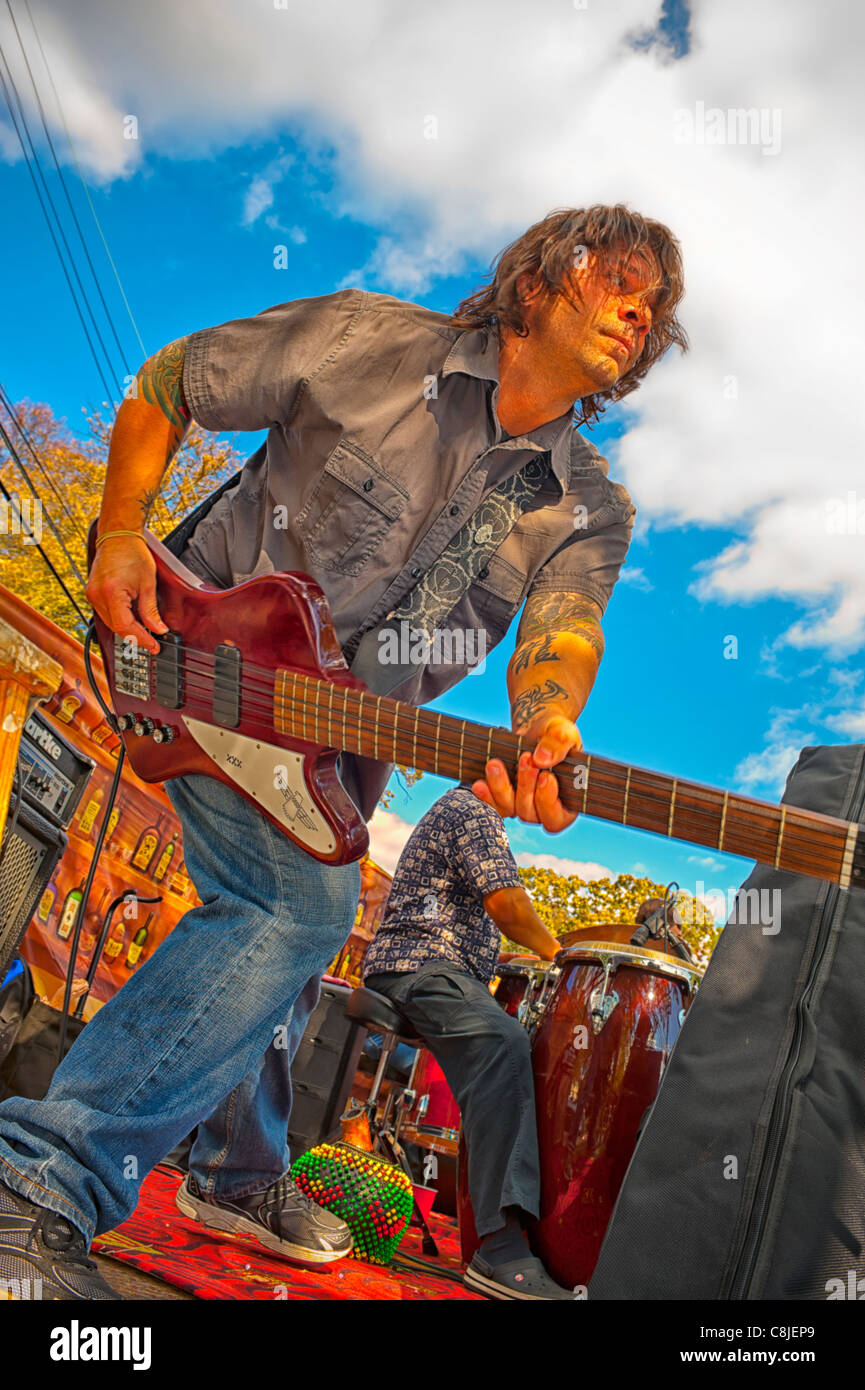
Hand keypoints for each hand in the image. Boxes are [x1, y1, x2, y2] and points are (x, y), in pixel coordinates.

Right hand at [85, 536, 167, 654]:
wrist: (118, 536)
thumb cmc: (132, 553)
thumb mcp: (148, 584)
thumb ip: (151, 610)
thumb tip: (158, 629)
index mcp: (111, 593)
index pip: (125, 627)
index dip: (140, 639)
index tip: (154, 646)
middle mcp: (96, 595)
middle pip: (116, 627)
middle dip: (135, 636)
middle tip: (152, 642)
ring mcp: (92, 595)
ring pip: (110, 623)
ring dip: (127, 629)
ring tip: (144, 631)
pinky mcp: (92, 593)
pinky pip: (106, 613)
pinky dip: (119, 618)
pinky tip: (132, 619)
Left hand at [472, 714, 581, 831]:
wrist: (537, 728)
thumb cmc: (556, 734)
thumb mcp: (564, 733)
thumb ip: (559, 745)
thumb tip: (541, 760)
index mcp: (567, 803)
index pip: (556, 818)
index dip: (549, 801)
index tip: (546, 776)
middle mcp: (543, 810)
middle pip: (529, 813)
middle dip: (525, 786)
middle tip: (526, 759)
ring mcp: (521, 805)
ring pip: (508, 808)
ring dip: (500, 788)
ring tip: (495, 764)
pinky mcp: (504, 798)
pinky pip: (493, 803)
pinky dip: (486, 795)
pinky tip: (479, 784)